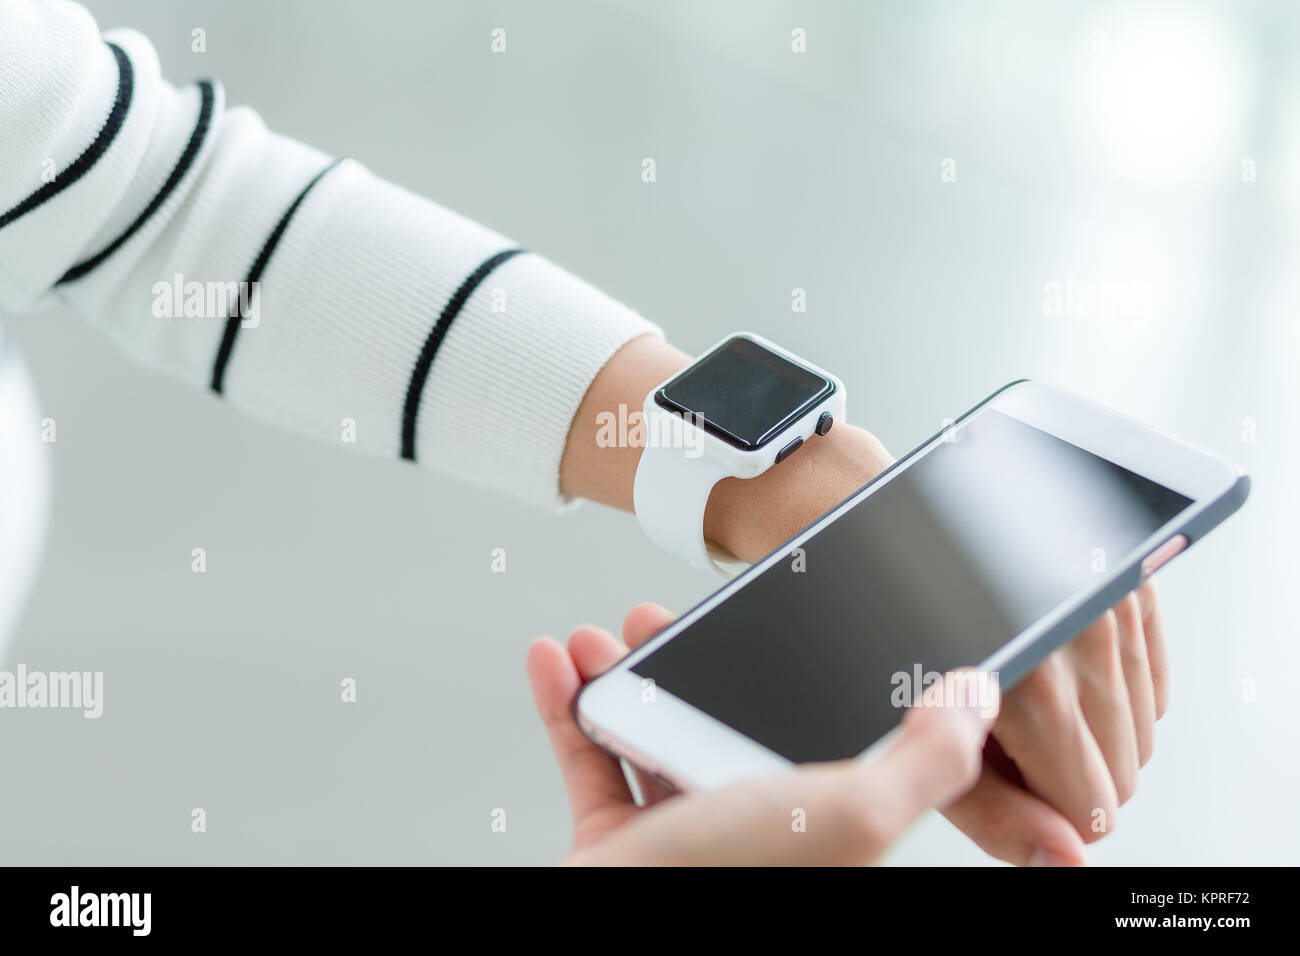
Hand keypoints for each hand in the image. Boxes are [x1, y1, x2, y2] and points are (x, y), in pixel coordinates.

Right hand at [527, 603, 996, 865]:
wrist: (601, 934)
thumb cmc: (722, 884)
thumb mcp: (849, 813)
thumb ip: (922, 761)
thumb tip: (974, 703)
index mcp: (819, 821)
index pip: (822, 733)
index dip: (798, 673)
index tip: (772, 623)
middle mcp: (753, 827)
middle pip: (724, 719)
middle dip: (685, 661)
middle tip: (660, 621)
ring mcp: (680, 837)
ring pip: (655, 731)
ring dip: (620, 674)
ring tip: (600, 638)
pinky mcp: (617, 843)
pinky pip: (591, 759)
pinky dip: (567, 707)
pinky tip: (557, 667)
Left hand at [709, 426, 1168, 865]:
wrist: (864, 521)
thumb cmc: (878, 627)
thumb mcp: (917, 736)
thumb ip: (994, 809)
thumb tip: (1065, 858)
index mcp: (1030, 681)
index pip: (1092, 801)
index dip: (1050, 812)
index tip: (1013, 794)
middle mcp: (1080, 633)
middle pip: (1124, 767)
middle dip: (1069, 774)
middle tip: (1001, 739)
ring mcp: (1106, 598)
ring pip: (1142, 725)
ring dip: (1090, 733)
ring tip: (1018, 699)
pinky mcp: (1120, 575)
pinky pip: (1150, 676)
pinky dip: (1112, 695)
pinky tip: (1056, 677)